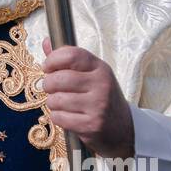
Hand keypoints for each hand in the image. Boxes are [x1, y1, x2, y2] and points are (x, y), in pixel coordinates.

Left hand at [41, 39, 134, 158]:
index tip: (47, 67)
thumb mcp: (91, 75)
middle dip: (48, 84)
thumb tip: (47, 42)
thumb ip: (68, 59)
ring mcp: (98, 106)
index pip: (71, 55)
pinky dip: (57, 117)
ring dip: (52, 103)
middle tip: (51, 88)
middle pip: (59, 79)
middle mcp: (101, 85)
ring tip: (61, 104)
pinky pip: (58, 117)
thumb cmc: (101, 98)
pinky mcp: (91, 125)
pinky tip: (67, 116)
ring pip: (56, 99)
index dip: (52, 60)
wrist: (123, 129)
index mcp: (100, 68)